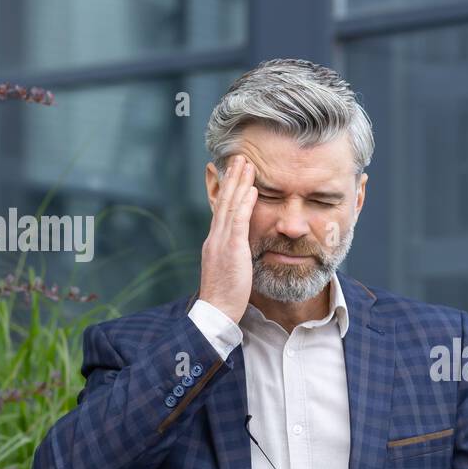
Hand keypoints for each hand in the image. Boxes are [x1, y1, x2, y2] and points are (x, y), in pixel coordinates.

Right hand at [198, 154, 256, 323]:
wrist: (216, 311)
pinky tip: (253, 189)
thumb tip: (240, 248)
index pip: (221, 209)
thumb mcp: (228, 269)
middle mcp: (215, 237)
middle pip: (223, 201)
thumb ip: (233, 254)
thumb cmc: (225, 295)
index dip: (227, 189)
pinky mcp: (231, 250)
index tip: (233, 173)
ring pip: (229, 205)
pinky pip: (239, 222)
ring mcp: (221, 242)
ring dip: (239, 183)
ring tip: (246, 163)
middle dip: (231, 178)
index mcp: (215, 242)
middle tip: (239, 157)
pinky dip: (245, 203)